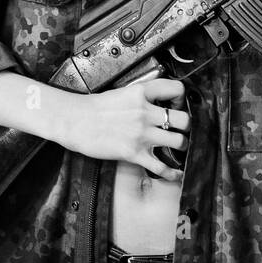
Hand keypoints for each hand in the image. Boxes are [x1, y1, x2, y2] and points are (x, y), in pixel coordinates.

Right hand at [57, 78, 189, 181]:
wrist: (74, 121)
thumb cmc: (94, 108)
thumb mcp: (121, 93)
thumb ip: (141, 96)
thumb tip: (157, 102)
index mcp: (140, 93)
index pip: (176, 89)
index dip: (181, 99)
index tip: (176, 106)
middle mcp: (144, 112)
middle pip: (183, 120)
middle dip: (187, 127)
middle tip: (181, 130)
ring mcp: (141, 134)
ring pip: (178, 142)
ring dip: (182, 147)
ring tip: (178, 149)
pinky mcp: (134, 153)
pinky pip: (162, 166)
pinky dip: (173, 173)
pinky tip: (176, 174)